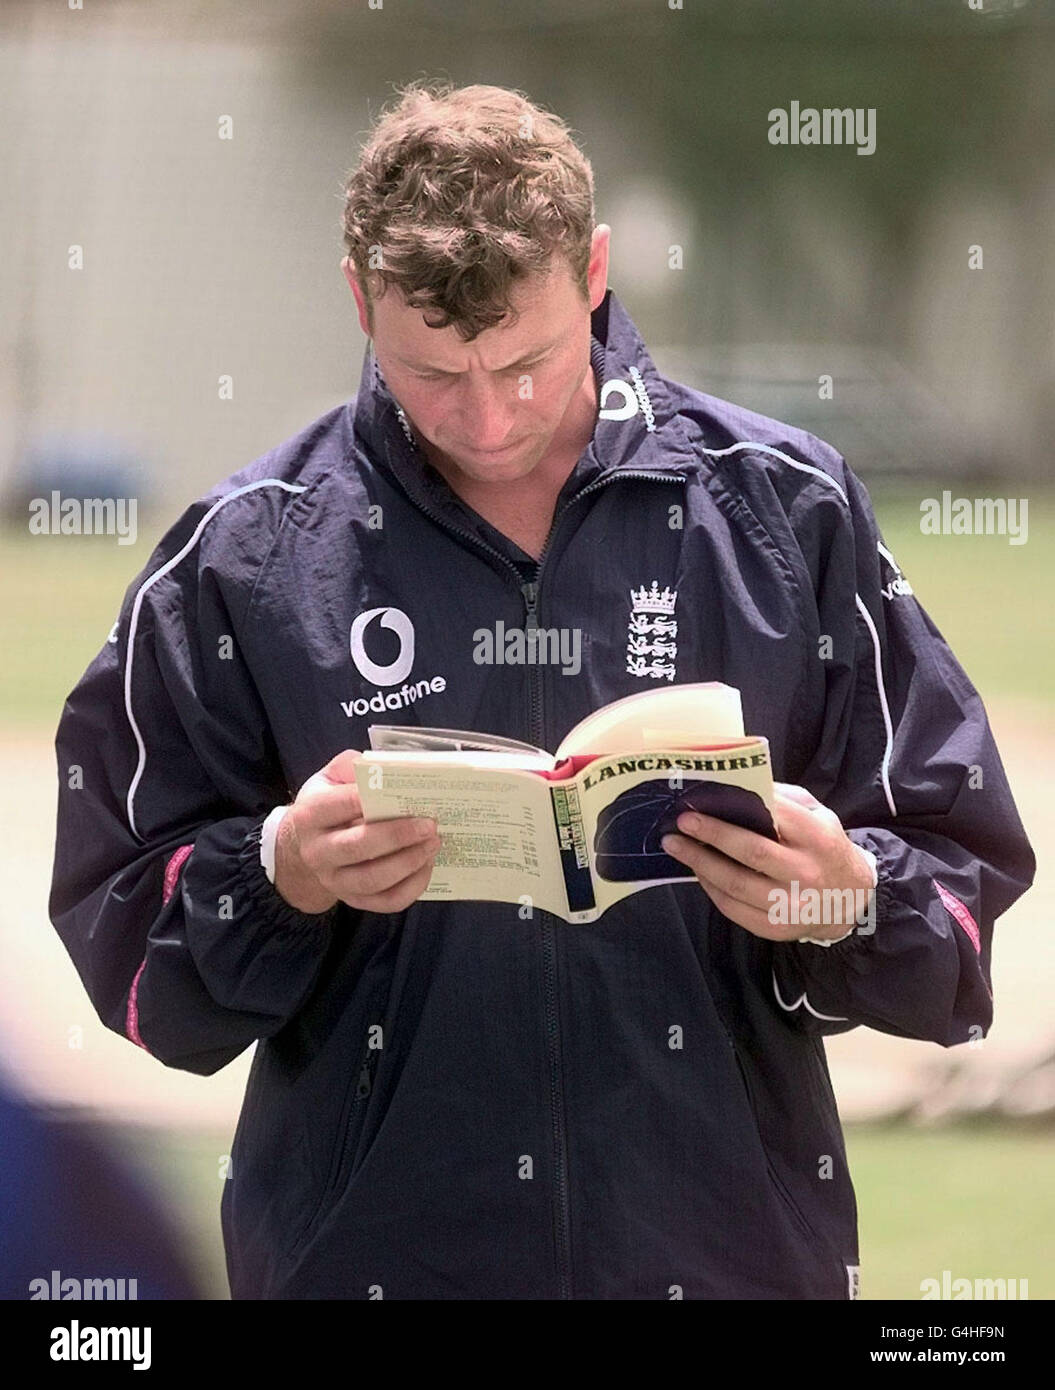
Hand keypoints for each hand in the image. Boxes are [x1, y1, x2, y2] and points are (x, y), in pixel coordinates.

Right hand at [274, 749, 442, 914]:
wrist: (306, 847)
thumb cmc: (328, 805)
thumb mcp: (330, 778)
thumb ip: (353, 767)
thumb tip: (383, 768)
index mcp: (310, 816)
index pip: (338, 805)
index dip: (368, 798)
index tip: (400, 792)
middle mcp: (318, 852)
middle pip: (358, 847)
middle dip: (398, 835)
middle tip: (429, 824)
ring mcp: (335, 881)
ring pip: (374, 879)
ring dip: (409, 862)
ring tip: (433, 842)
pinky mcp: (354, 900)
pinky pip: (387, 901)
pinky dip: (413, 885)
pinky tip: (427, 864)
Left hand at [660, 782, 874, 940]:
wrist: (849, 899)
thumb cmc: (823, 848)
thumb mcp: (818, 815)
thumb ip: (784, 800)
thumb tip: (737, 788)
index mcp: (818, 839)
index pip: (776, 817)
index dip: (739, 806)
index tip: (705, 797)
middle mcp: (807, 873)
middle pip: (751, 852)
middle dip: (712, 834)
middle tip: (682, 821)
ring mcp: (792, 905)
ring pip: (736, 884)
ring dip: (700, 862)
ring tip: (676, 845)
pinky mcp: (777, 928)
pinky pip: (733, 909)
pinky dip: (710, 888)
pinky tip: (697, 870)